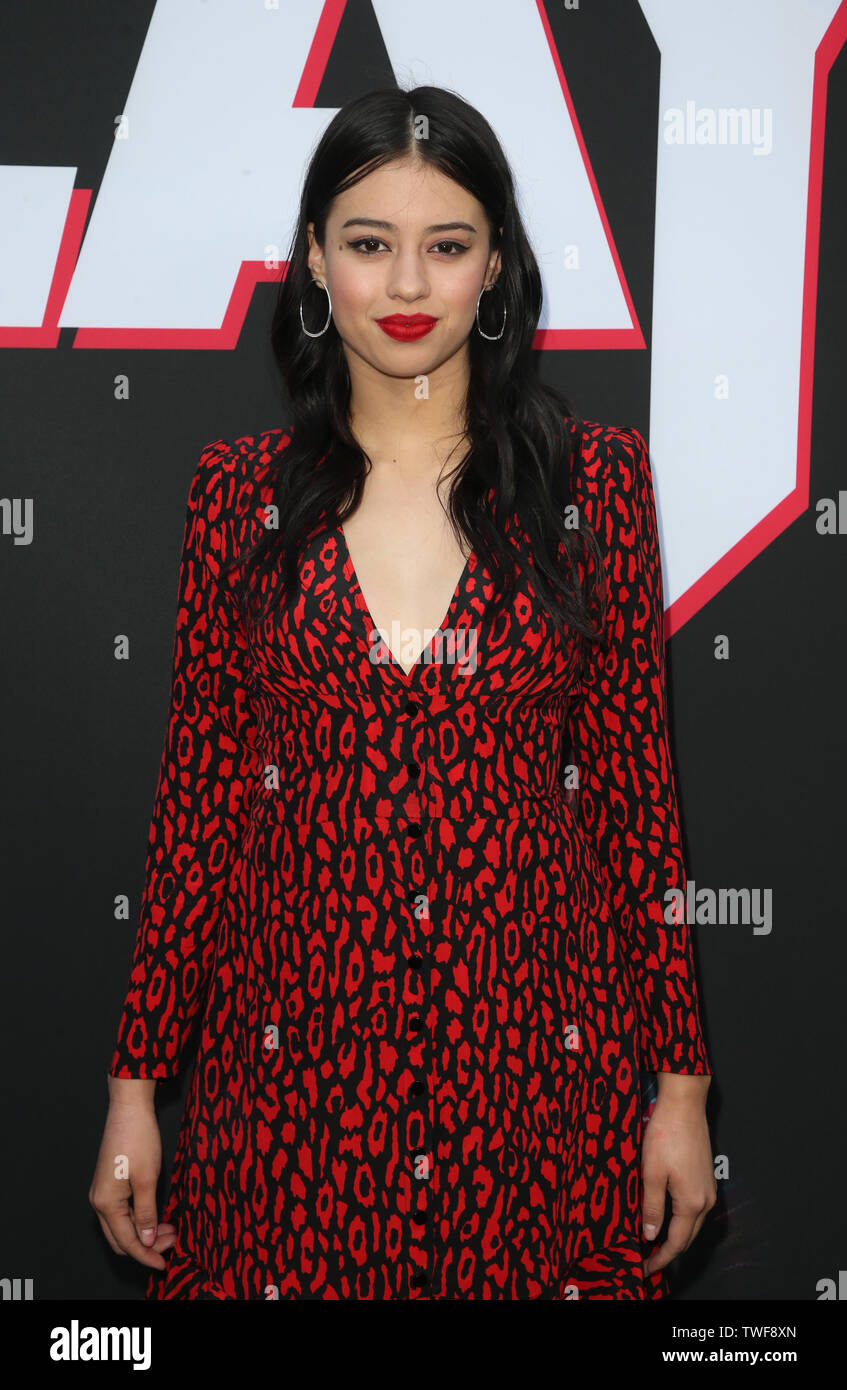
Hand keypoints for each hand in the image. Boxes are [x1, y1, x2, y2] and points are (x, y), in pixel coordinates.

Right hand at [89, 1085, 175, 1269]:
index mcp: (106, 1204)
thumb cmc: (137, 1139)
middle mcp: (100, 1202)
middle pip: (121, 1238)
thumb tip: (146, 1241)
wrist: (129, 1108)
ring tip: (170, 1229)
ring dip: (144, 1232)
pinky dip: (140, 1218)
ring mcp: (104, 1193)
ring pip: (123, 1226)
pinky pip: (124, 1212)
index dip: (147, 1255)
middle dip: (146, 1245)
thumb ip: (146, 1213)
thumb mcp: (147, 1179)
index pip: (127, 1242)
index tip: (165, 1263)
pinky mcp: (111, 1184)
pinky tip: (158, 1215)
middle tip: (172, 1241)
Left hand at [641, 1075, 715, 1275]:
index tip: (645, 1269)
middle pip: (688, 1236)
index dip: (661, 1259)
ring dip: (676, 1235)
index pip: (677, 1242)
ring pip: (693, 1222)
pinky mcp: (705, 1176)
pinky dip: (682, 1218)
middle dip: (669, 1251)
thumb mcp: (651, 1173)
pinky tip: (667, 1215)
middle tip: (647, 1260)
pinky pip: (695, 1207)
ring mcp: (708, 1187)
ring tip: (654, 1241)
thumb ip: (652, 1207)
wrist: (685, 1105)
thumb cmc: (666, 1135)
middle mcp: (706, 1199)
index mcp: (692, 1202)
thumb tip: (651, 1236)